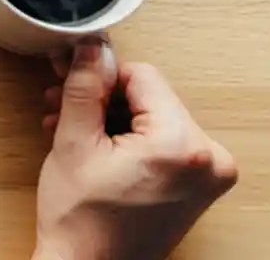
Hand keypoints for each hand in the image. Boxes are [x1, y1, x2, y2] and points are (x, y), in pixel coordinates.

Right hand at [34, 39, 237, 259]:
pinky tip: (93, 145)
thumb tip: (91, 48)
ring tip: (69, 129)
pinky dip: (130, 139)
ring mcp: (208, 174)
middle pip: (150, 97)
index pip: (142, 76)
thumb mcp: (73, 142)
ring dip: (111, 118)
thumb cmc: (81, 221)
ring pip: (154, 118)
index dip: (99, 76)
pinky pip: (163, 140)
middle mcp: (208, 158)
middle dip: (102, 99)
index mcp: (181, 144)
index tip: (70, 82)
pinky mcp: (200, 183)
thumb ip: (84, 87)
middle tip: (61, 106)